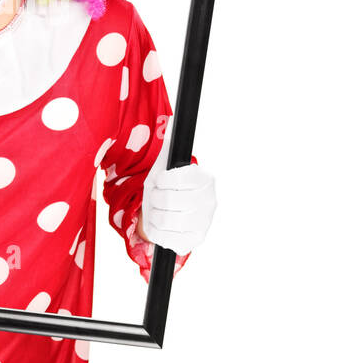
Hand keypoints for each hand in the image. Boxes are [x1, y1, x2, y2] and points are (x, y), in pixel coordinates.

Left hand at [139, 118, 217, 254]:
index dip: (162, 180)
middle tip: (156, 196)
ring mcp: (203, 224)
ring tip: (157, 209)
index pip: (179, 178)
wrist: (168, 212)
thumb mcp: (165, 164)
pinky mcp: (193, 242)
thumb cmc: (166, 186)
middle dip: (154, 197)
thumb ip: (167, 145)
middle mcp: (209, 202)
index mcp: (205, 179)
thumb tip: (171, 121)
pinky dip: (155, 231)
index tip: (160, 180)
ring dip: (153, 214)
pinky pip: (165, 238)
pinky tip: (160, 224)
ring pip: (164, 219)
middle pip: (167, 200)